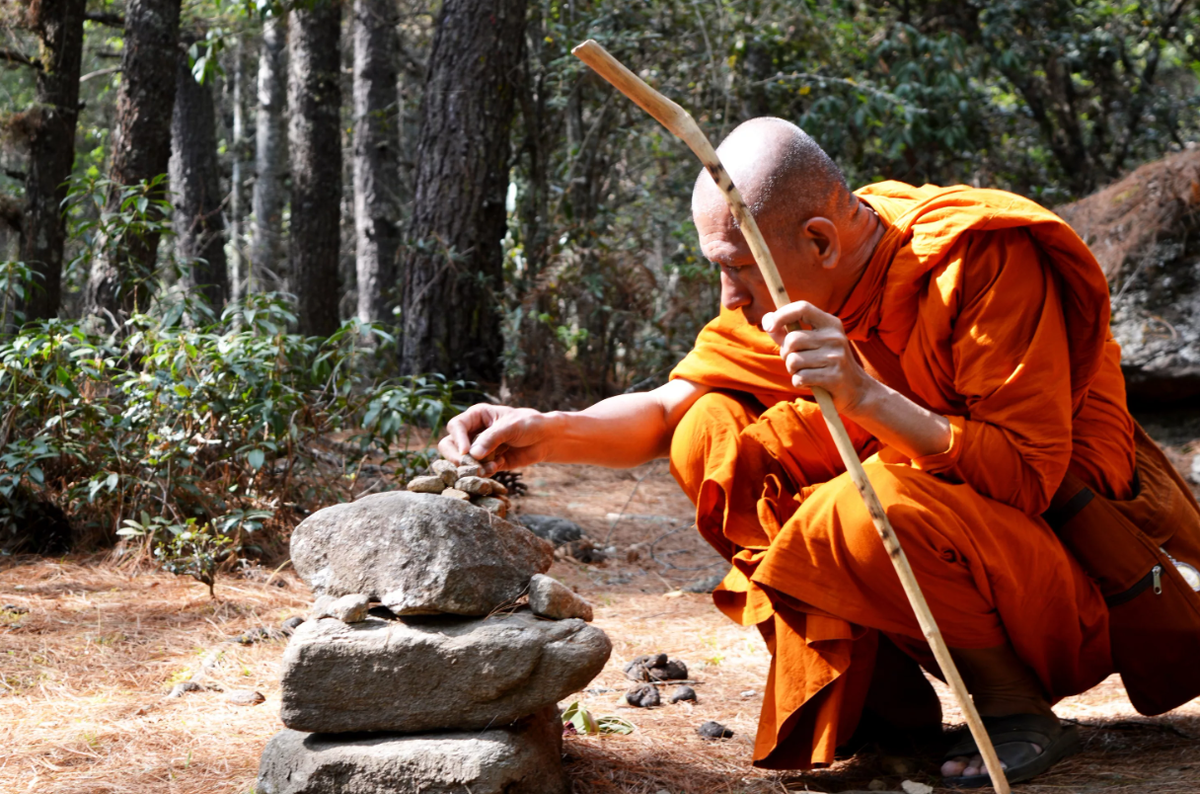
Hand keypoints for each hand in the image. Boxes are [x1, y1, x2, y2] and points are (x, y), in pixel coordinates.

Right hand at [438, 403, 551, 475]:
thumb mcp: (510, 427)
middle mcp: (473, 431)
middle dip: (456, 457)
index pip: (455, 426)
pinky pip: (477, 470)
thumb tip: (472, 454)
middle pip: (449, 445)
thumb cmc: (528, 425)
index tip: (466, 452)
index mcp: (476, 416)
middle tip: (467, 466)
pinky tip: (499, 464)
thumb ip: (491, 439)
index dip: (458, 439)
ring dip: (473, 467)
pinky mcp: (486, 462)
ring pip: (461, 460)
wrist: (545, 439)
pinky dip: (485, 471)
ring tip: (493, 466)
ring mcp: (478, 448)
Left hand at [762, 301, 877, 415]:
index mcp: (830, 323)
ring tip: (805, 372)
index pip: (802, 308)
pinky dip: (799, 383)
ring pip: (793, 361)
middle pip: (792, 340)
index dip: (782, 314)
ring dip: (792, 370)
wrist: (856, 389)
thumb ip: (787, 333)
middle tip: (795, 362)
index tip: (768, 326)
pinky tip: (811, 383)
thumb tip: (766, 320)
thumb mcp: (811, 344)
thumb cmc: (826, 363)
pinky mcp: (834, 376)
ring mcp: (836, 356)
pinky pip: (799, 378)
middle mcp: (835, 337)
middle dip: (786, 353)